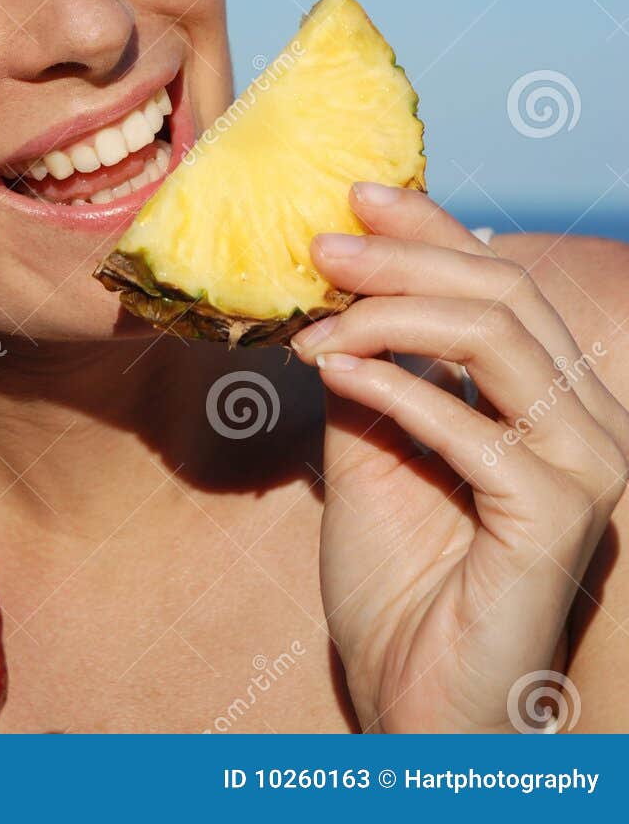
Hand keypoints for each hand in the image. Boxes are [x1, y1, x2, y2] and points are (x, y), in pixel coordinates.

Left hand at [289, 183, 628, 733]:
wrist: (414, 706)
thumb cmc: (398, 583)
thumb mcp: (370, 445)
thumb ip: (369, 366)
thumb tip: (331, 284)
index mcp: (549, 399)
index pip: (500, 284)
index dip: (432, 228)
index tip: (357, 193)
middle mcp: (585, 423)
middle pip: (504, 296)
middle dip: (403, 259)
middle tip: (320, 246)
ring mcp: (584, 470)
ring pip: (497, 341)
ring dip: (391, 315)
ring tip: (314, 318)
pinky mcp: (559, 519)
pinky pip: (475, 429)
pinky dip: (398, 389)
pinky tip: (333, 371)